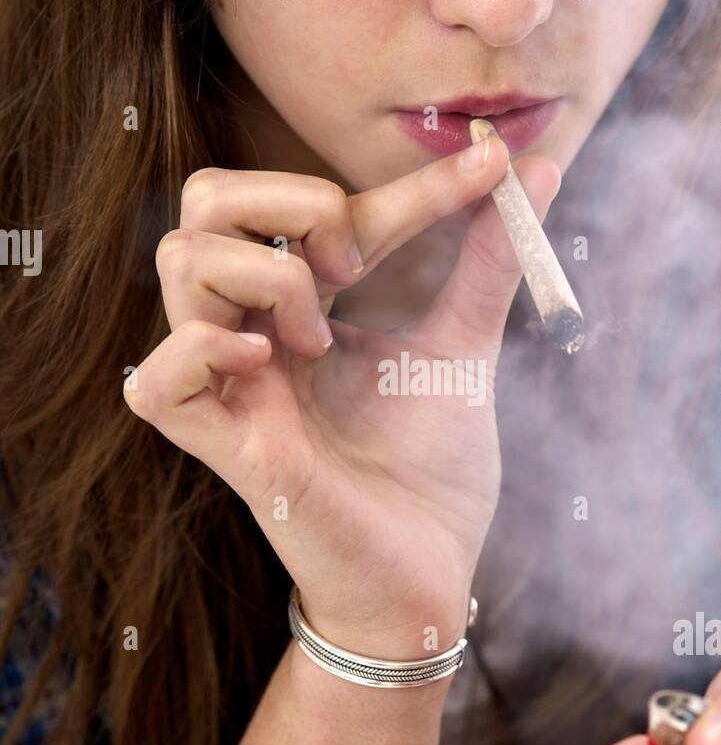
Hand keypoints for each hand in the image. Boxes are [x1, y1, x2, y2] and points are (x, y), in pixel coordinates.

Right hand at [123, 140, 560, 653]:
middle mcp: (254, 334)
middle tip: (352, 260)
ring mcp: (233, 388)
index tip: (491, 170)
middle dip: (284, 199)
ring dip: (265, 273)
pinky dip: (205, 349)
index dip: (406, 181)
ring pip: (180, 264)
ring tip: (321, 336)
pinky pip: (156, 379)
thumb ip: (487, 263)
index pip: (309, 202)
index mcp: (300, 307)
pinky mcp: (224, 448)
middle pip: (203, 203)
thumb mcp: (463, 348)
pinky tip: (269, 365)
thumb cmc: (431, 476)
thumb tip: (540, 166)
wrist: (428, 578)